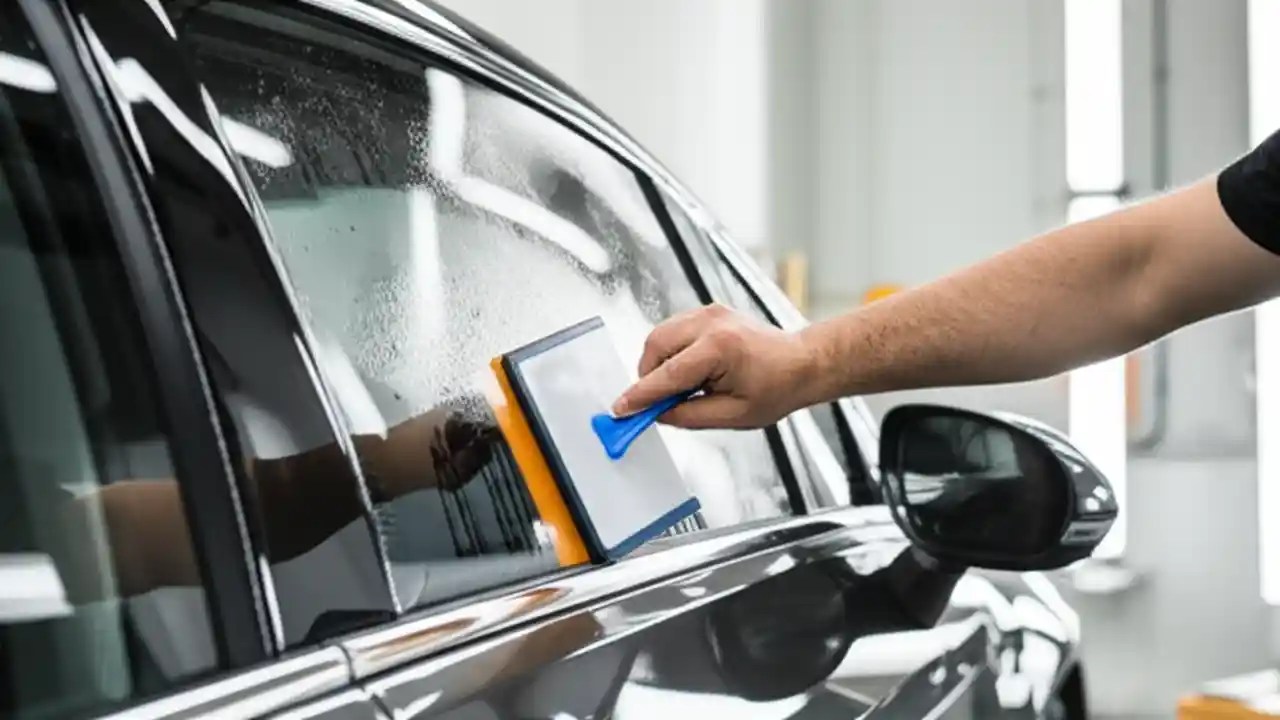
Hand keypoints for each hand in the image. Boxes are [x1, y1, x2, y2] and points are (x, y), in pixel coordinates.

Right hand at [612, 304, 815, 428]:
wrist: (800, 363)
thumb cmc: (777, 388)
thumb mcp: (733, 415)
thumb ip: (688, 415)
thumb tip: (657, 414)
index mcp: (720, 349)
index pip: (667, 375)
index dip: (641, 395)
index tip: (621, 409)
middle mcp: (711, 323)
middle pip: (656, 346)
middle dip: (649, 376)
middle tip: (659, 402)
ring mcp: (709, 313)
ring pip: (660, 336)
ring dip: (659, 364)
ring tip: (683, 387)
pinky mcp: (708, 312)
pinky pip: (674, 330)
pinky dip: (671, 352)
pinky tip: (690, 370)